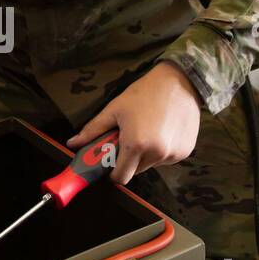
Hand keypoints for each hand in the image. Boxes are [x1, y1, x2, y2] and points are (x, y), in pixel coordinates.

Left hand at [66, 62, 201, 185]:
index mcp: (136, 145)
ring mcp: (173, 154)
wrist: (180, 82)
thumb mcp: (114, 109)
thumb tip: (72, 144)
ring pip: (152, 164)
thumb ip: (93, 130)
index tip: (111, 162)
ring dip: (146, 154)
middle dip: (129, 160)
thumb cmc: (145, 93)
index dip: (113, 172)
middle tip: (129, 139)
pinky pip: (167, 158)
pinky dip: (162, 150)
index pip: (121, 177)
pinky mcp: (185, 151)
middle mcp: (157, 153)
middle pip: (136, 171)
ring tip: (148, 130)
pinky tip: (162, 131)